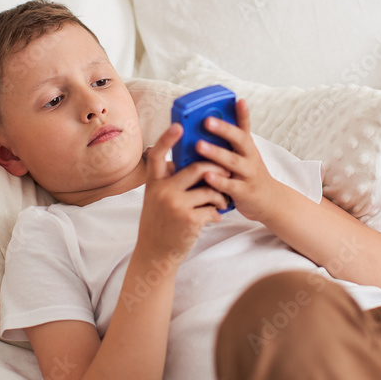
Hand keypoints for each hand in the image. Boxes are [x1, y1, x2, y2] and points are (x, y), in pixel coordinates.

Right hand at [136, 123, 230, 265]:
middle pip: (196, 168)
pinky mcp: (188, 219)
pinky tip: (215, 216)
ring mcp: (175, 205)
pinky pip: (212, 207)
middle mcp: (162, 191)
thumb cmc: (159, 223)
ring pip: (209, 189)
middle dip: (216, 167)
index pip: (158, 154)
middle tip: (226, 170)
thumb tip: (185, 161)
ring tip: (222, 201)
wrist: (155, 254)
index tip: (179, 125)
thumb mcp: (157, 199)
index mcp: (154, 183)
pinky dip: (217, 212)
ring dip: (220, 195)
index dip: (167, 138)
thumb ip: (169, 181)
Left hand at [195, 98, 281, 222]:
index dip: (243, 113)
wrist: (270, 200)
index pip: (245, 127)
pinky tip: (206, 175)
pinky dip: (218, 180)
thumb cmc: (250, 174)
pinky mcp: (244, 192)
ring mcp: (248, 174)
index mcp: (248, 147)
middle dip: (224, 130)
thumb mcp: (245, 155)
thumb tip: (212, 121)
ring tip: (200, 145)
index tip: (238, 100)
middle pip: (239, 140)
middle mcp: (250, 157)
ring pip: (233, 162)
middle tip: (207, 121)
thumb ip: (231, 141)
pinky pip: (230, 186)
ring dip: (216, 153)